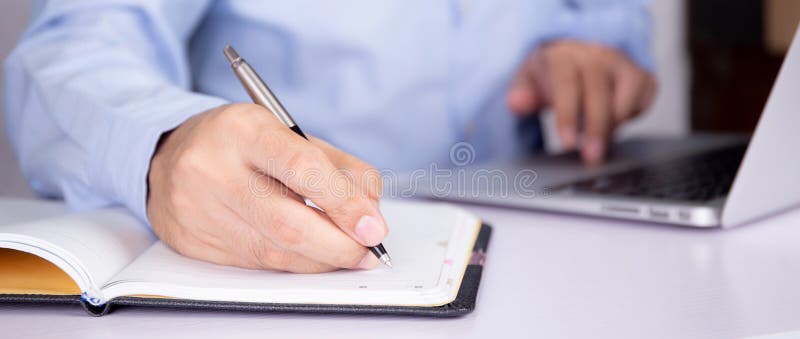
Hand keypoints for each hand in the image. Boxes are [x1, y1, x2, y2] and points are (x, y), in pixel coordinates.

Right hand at [147, 103, 386, 272]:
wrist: (168, 155)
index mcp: (242, 129)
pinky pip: (254, 264)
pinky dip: (292, 264)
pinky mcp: (191, 242)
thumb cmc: (240, 142)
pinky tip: (310, 256)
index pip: (302, 168)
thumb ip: (338, 167)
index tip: (374, 226)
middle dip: (339, 245)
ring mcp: (196, 209)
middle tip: (367, 251)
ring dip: (320, 260)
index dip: (344, 203)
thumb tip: (370, 212)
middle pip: (287, 223)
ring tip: (346, 254)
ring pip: (272, 252)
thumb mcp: (290, 133)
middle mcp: (213, 169)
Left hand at [507, 40, 656, 164]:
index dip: (568, 115)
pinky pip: (645, 99)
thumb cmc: (551, 72)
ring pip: (629, 94)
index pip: (567, 84)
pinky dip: (632, 116)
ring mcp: (622, 63)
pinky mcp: (642, 75)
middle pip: (600, 93)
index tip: (568, 142)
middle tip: (591, 157)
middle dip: (597, 129)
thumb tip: (516, 103)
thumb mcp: (528, 80)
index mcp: (565, 56)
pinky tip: (613, 123)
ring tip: (597, 140)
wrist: (575, 52)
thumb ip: (521, 93)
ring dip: (615, 123)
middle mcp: (597, 55)